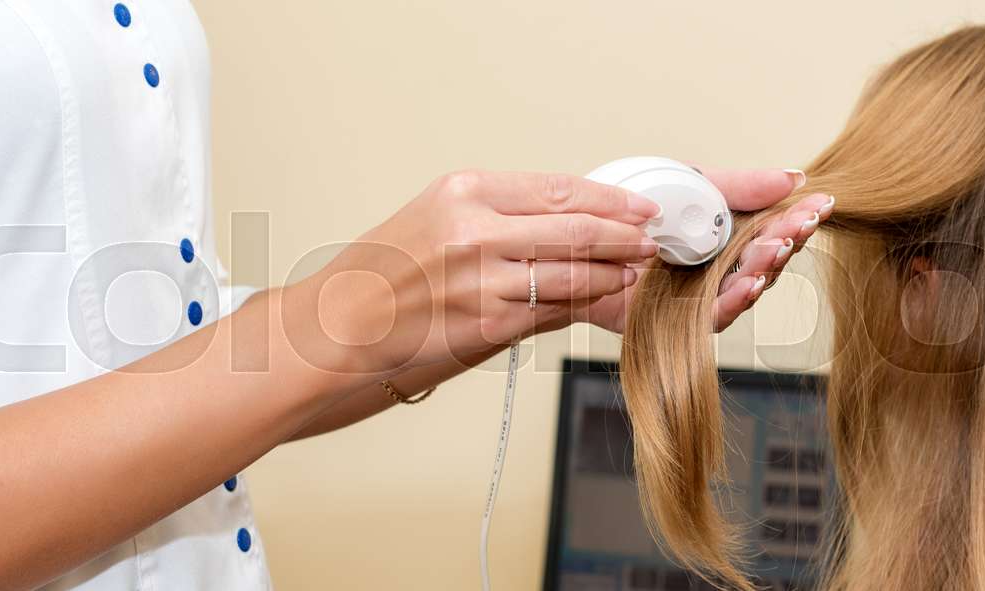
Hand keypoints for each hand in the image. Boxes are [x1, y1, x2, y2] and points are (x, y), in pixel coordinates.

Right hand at [284, 170, 660, 375]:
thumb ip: (497, 222)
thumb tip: (563, 225)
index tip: (637, 207)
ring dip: (614, 273)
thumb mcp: (434, 223)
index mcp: (463, 192)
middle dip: (624, 235)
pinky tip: (604, 302)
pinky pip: (553, 312)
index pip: (557, 189)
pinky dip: (585, 306)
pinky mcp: (487, 326)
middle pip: (574, 227)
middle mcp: (474, 230)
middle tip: (652, 238)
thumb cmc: (379, 280)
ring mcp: (482, 280)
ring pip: (572, 272)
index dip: (608, 200)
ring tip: (637, 271)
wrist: (332, 333)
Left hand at [582, 167, 834, 331]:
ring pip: (749, 285)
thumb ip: (741, 186)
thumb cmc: (639, 210)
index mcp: (733, 231)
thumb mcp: (695, 185)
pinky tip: (749, 282)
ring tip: (777, 248)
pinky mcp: (683, 319)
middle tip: (800, 225)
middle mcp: (726, 264)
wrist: (587, 236)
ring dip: (766, 267)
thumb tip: (793, 177)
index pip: (777, 227)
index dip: (799, 217)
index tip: (820, 203)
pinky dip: (735, 299)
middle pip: (769, 258)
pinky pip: (715, 315)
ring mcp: (707, 292)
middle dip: (788, 239)